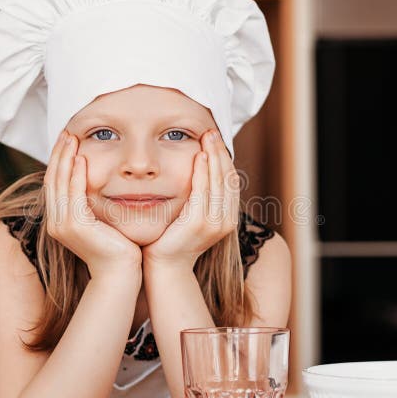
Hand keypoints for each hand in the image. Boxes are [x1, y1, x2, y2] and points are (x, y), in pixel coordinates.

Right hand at [44, 130, 142, 278]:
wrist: (121, 273)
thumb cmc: (117, 248)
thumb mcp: (101, 221)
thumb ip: (93, 204)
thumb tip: (99, 183)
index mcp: (59, 220)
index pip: (55, 183)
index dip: (59, 160)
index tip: (67, 140)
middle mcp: (56, 222)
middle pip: (52, 179)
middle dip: (59, 154)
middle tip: (67, 132)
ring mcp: (63, 225)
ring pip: (60, 183)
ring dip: (65, 158)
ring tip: (72, 138)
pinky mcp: (75, 226)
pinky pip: (73, 194)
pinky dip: (76, 175)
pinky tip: (82, 159)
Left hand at [142, 130, 240, 269]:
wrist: (165, 266)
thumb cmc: (173, 239)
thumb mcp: (192, 215)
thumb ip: (199, 197)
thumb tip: (199, 171)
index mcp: (228, 217)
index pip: (231, 181)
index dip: (225, 158)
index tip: (216, 140)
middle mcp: (226, 220)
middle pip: (228, 177)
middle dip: (220, 152)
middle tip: (212, 131)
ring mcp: (215, 222)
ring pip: (218, 181)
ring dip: (213, 156)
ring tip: (207, 137)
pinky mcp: (199, 222)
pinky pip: (203, 190)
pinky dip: (203, 171)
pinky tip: (199, 156)